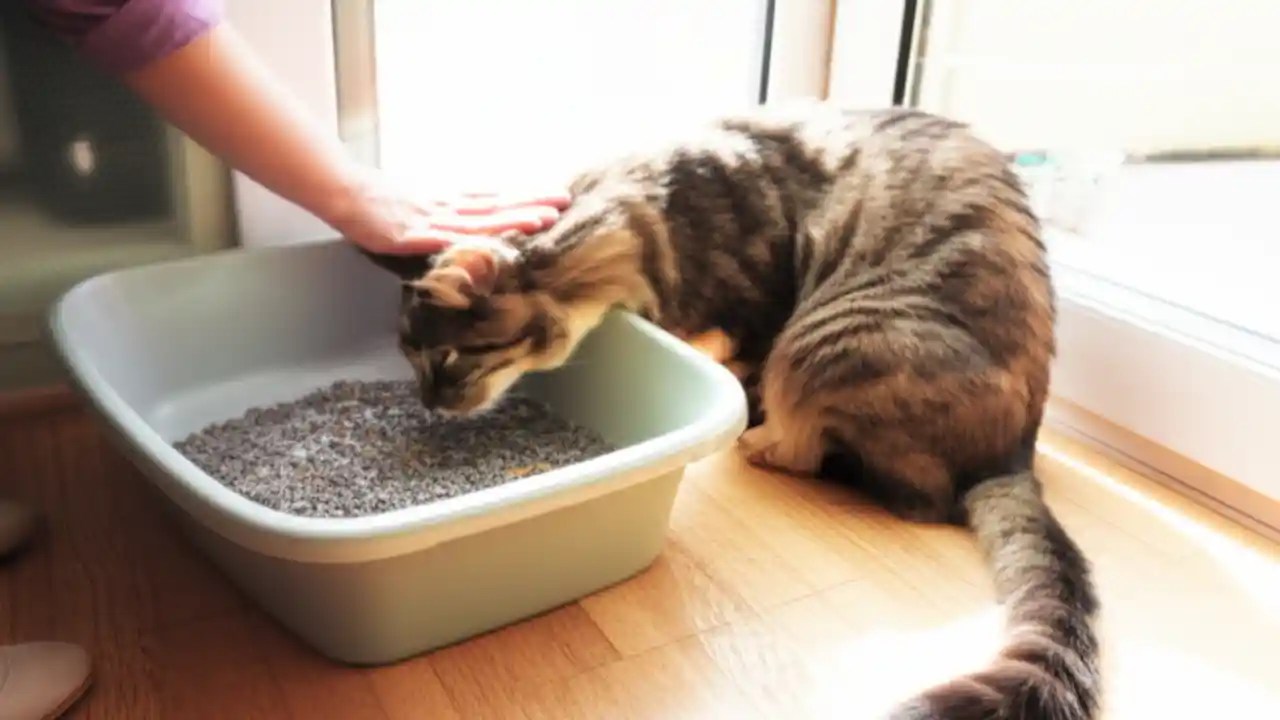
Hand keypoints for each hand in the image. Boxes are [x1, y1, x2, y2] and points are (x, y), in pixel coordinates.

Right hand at [326, 171, 570, 255]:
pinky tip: (487, 242)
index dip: (527, 198)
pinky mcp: (409, 237)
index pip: (497, 200)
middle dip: (531, 205)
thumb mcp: (428, 207)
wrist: (346, 194)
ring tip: (543, 218)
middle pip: (496, 207)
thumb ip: (457, 214)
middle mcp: (447, 209)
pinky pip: (440, 241)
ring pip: (478, 222)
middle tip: (564, 201)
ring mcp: (429, 222)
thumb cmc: (386, 203)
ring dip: (511, 219)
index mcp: (452, 204)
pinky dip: (465, 240)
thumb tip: (488, 216)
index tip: (558, 196)